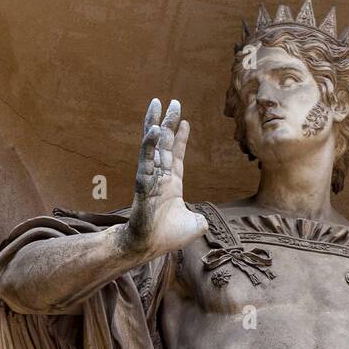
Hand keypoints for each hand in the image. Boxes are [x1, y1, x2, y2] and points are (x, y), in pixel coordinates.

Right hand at [124, 98, 207, 259]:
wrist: (149, 247)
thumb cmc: (166, 238)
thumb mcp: (194, 227)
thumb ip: (200, 220)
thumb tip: (206, 222)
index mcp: (172, 184)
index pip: (175, 155)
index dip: (180, 138)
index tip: (185, 122)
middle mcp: (160, 176)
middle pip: (164, 143)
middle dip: (168, 122)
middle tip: (173, 101)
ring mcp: (151, 177)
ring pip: (153, 146)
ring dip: (155, 124)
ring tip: (157, 104)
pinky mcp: (143, 183)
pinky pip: (146, 160)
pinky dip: (150, 145)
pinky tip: (154, 130)